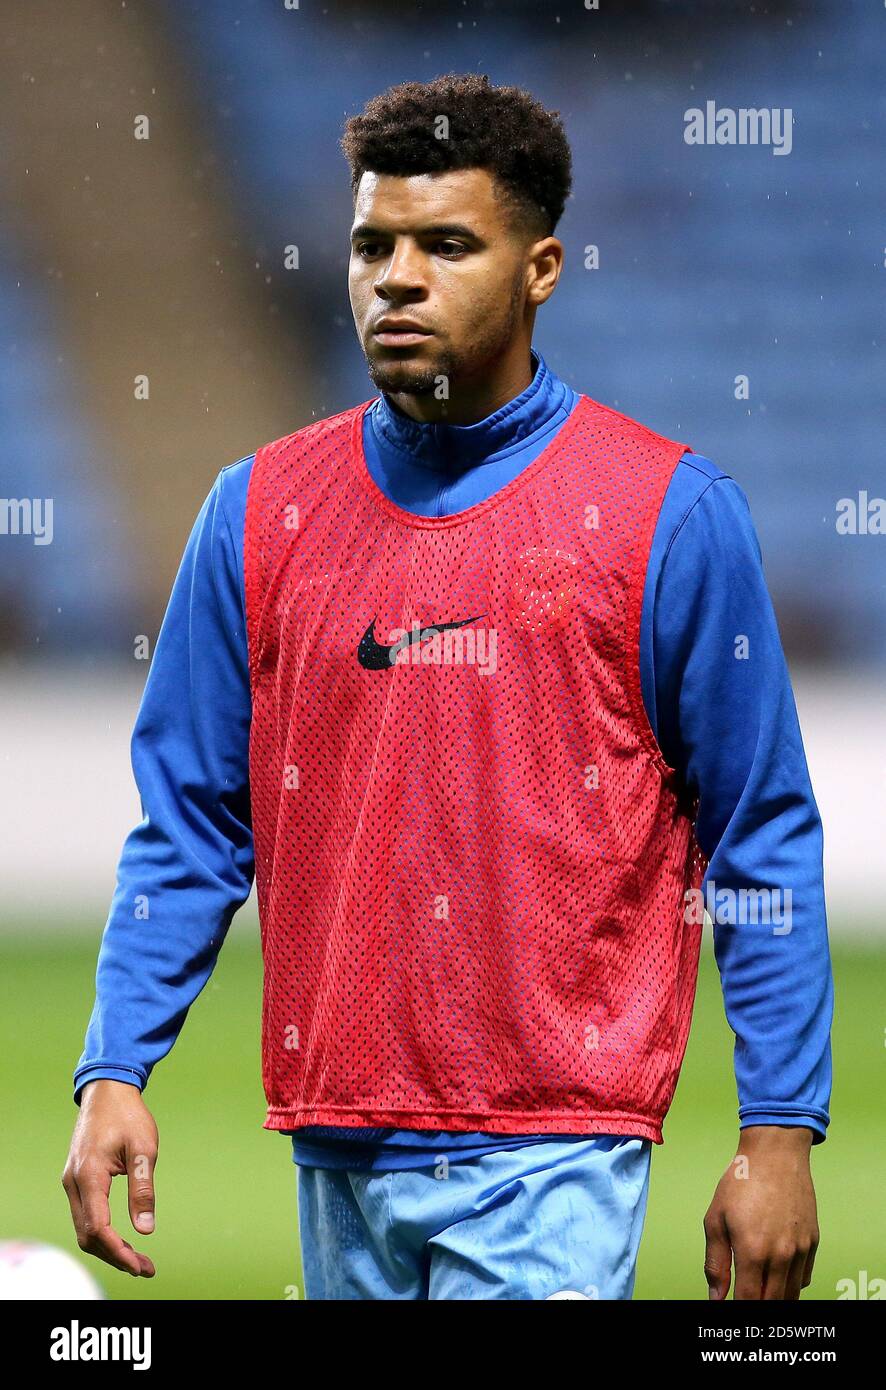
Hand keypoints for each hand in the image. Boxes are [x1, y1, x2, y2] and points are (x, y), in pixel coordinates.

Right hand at [62, 1079, 157, 1277]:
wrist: (107, 1090)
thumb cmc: (128, 1115)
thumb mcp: (143, 1149)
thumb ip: (142, 1189)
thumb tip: (146, 1229)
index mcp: (89, 1175)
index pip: (98, 1228)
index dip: (117, 1251)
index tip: (140, 1265)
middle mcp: (74, 1182)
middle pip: (87, 1235)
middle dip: (114, 1255)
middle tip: (145, 1267)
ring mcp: (72, 1182)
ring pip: (84, 1228)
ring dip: (108, 1247)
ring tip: (138, 1258)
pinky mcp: (77, 1180)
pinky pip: (85, 1215)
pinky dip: (102, 1232)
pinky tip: (123, 1238)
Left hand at [703, 1126, 818, 1299]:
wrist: (776, 1154)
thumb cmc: (741, 1182)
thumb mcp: (715, 1219)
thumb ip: (715, 1262)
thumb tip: (716, 1296)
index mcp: (753, 1251)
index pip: (749, 1300)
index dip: (737, 1309)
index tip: (730, 1306)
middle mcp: (781, 1256)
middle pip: (772, 1302)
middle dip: (757, 1305)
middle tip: (744, 1295)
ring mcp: (800, 1250)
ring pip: (790, 1295)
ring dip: (774, 1297)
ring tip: (759, 1288)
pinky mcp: (812, 1242)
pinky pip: (804, 1278)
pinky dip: (790, 1283)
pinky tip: (776, 1272)